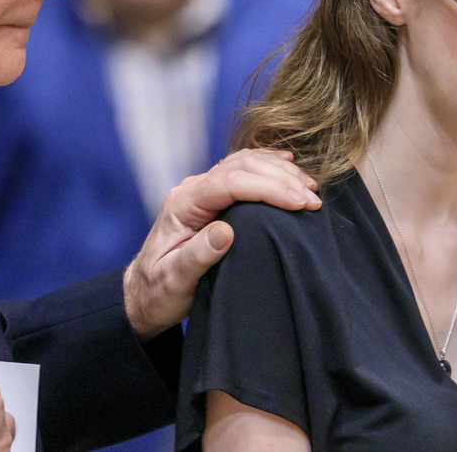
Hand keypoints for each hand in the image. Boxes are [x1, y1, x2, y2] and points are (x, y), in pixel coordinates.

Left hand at [123, 148, 320, 339]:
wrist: (143, 294)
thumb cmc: (158, 292)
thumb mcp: (174, 281)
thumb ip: (197, 255)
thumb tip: (225, 231)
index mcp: (183, 204)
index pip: (231, 182)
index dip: (268, 188)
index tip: (299, 203)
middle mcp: (192, 189)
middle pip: (242, 166)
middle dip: (282, 178)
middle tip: (313, 200)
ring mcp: (202, 189)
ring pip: (245, 162)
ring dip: (280, 171)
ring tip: (310, 188)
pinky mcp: (213, 197)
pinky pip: (244, 169)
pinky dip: (270, 166)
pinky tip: (290, 165)